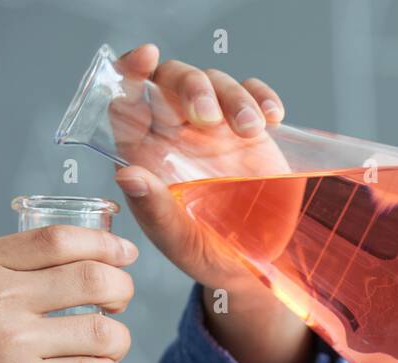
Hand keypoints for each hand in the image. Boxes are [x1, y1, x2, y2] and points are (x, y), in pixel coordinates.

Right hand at [0, 227, 138, 362]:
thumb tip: (29, 268)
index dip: (104, 244)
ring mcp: (14, 341)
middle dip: (122, 289)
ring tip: (108, 347)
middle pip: (95, 278)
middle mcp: (0, 295)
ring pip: (103, 330)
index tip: (123, 253)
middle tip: (118, 303)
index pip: (59, 239)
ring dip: (118, 339)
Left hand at [110, 45, 314, 362]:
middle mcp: (178, 135)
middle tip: (208, 116)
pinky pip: (253, 95)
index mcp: (148, 155)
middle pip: (173, 80)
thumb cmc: (210, 257)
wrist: (258, 267)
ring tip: (250, 130)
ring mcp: (216, 130)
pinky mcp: (252, 132)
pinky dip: (261, 97)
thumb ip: (155, 212)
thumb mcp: (180, 243)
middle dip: (189, 85)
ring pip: (215, 81)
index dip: (131, 72)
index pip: (128, 100)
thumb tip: (126, 175)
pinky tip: (271, 118)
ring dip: (231, 96)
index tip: (145, 60)